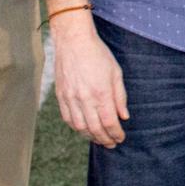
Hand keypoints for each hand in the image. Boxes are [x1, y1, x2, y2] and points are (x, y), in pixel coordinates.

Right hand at [50, 11, 128, 147]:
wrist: (73, 41)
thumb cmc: (98, 54)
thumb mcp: (116, 73)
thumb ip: (120, 97)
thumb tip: (124, 116)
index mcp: (101, 93)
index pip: (110, 122)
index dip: (116, 134)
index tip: (121, 138)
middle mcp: (85, 99)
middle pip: (95, 129)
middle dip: (105, 139)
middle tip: (112, 144)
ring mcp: (70, 99)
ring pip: (80, 127)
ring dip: (91, 137)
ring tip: (99, 139)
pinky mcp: (60, 96)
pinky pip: (68, 119)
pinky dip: (77, 128)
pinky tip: (84, 129)